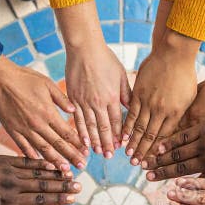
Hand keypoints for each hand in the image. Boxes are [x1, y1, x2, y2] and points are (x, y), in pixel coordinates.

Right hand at [0, 56, 86, 170]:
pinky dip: (32, 156)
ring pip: (42, 149)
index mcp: (48, 112)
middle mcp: (38, 124)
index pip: (67, 133)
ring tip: (64, 170)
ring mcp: (24, 129)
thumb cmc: (24, 78)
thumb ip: (62, 99)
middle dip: (71, 157)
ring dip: (55, 161)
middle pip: (57, 145)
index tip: (86, 152)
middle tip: (81, 167)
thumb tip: (74, 111)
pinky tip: (40, 163)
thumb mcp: (47, 84)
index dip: (77, 144)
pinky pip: (24, 147)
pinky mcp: (12, 131)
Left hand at [0, 156, 80, 204]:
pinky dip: (41, 163)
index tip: (73, 201)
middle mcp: (12, 190)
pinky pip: (26, 161)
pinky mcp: (4, 161)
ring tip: (71, 174)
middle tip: (79, 188)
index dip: (59, 202)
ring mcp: (9, 174)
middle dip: (63, 188)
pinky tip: (52, 163)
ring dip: (56, 175)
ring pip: (38, 174)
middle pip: (44, 189)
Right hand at [65, 42, 129, 158]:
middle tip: (109, 156)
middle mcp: (97, 102)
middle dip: (107, 143)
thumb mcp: (121, 75)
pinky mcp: (72, 98)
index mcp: (111, 97)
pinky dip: (79, 131)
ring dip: (94, 141)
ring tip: (96, 152)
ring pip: (89, 126)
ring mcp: (83, 101)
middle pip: (103, 127)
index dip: (119, 135)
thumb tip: (132, 109)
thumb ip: (126, 94)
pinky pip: (76, 118)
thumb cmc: (105, 59)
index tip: (121, 146)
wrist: (84, 48)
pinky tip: (82, 140)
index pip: (117, 122)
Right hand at [123, 31, 198, 164]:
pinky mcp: (138, 93)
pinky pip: (131, 114)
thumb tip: (174, 128)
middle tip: (137, 165)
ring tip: (127, 156)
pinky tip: (122, 137)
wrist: (174, 52)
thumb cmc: (184, 73)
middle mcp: (161, 110)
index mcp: (175, 113)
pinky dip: (126, 127)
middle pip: (150, 136)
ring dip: (133, 143)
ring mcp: (149, 102)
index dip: (157, 151)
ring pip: (139, 128)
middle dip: (143, 152)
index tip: (152, 162)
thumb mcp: (188, 97)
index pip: (164, 137)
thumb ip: (179, 113)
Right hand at [145, 113, 204, 180]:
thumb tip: (195, 183)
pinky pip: (186, 131)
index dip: (164, 174)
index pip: (181, 170)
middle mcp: (203, 149)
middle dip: (158, 164)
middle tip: (143, 168)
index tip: (150, 178)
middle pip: (176, 158)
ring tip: (149, 155)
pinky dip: (174, 137)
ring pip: (179, 145)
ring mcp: (204, 135)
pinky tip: (164, 141)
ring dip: (162, 151)